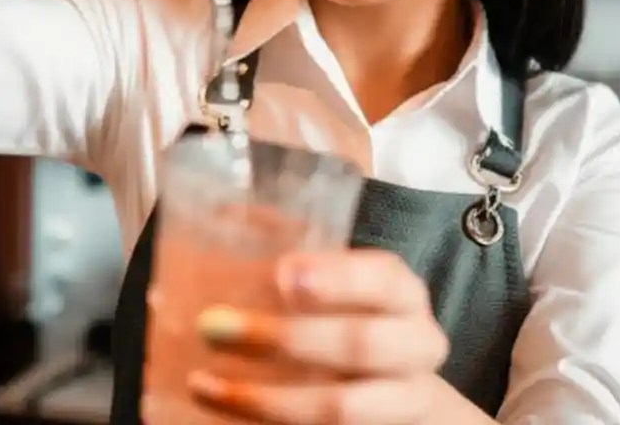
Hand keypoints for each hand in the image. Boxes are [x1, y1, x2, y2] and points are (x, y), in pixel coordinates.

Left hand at [190, 250, 450, 423]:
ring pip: (340, 407)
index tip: (283, 273)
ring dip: (265, 399)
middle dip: (286, 338)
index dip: (337, 278)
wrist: (396, 389)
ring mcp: (400, 400)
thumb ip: (293, 260)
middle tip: (214, 327)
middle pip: (360, 345)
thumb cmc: (351, 319)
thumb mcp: (340, 285)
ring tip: (204, 383)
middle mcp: (414, 346)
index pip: (382, 279)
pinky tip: (222, 411)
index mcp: (403, 295)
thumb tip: (218, 214)